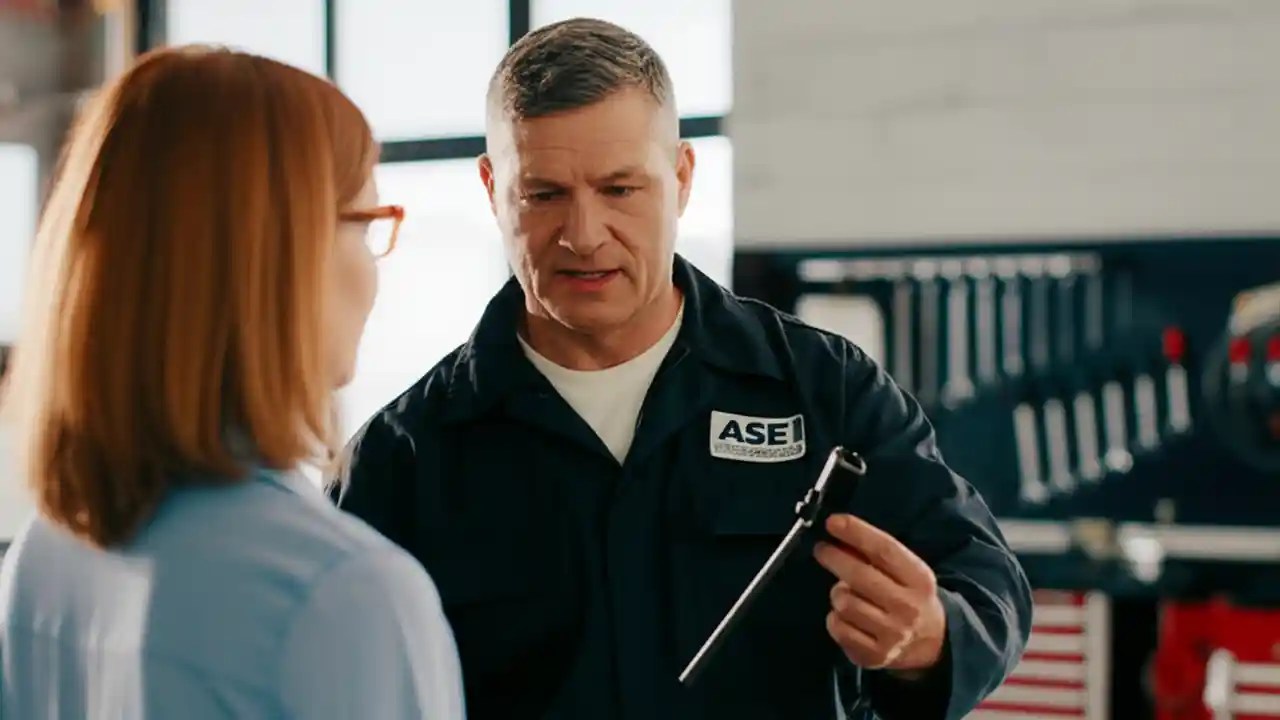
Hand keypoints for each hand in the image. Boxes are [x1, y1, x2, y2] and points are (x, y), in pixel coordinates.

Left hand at [813, 513, 946, 677]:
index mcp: (919, 580)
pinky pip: (837, 627)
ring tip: (847, 592)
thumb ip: (874, 553)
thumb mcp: (904, 571)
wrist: (932, 643)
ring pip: (844, 602)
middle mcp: (907, 608)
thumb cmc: (909, 595)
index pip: (885, 550)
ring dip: (838, 593)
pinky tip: (847, 616)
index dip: (856, 533)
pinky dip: (835, 618)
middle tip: (822, 549)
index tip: (833, 522)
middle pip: (859, 576)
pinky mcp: (874, 655)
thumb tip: (838, 531)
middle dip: (834, 558)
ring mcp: (891, 635)